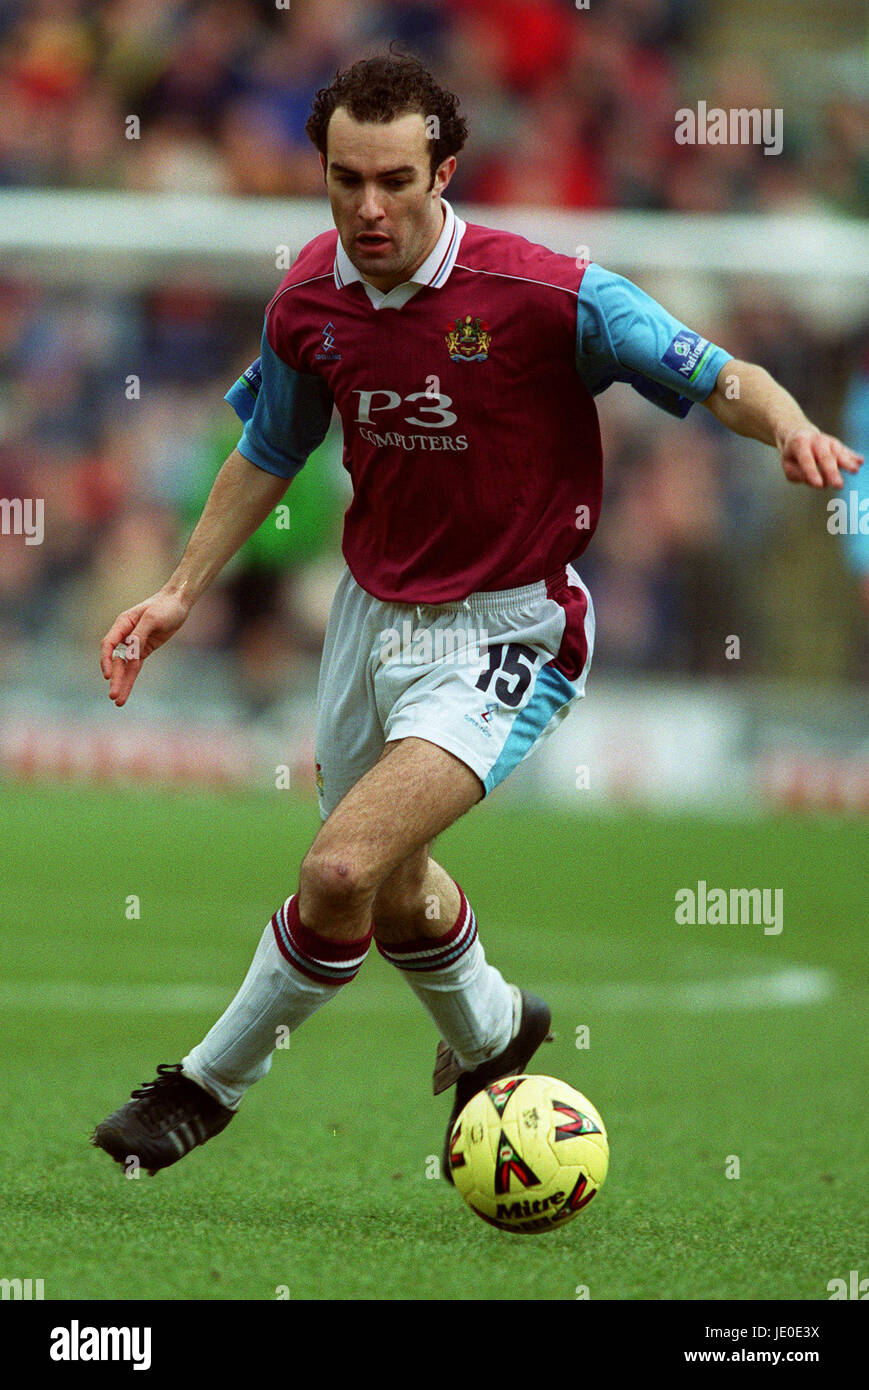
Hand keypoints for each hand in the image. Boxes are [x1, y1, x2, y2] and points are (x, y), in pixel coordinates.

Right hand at [100, 589, 190, 706]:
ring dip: (122, 683)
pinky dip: (131, 678)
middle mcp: (125, 635)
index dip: (106, 660)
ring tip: (117, 701)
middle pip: (116, 660)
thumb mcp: (152, 618)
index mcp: (122, 624)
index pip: (109, 644)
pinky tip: (126, 691)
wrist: (178, 602)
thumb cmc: (164, 606)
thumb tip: (130, 654)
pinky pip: (135, 666)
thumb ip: (139, 635)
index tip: (107, 674)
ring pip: (125, 667)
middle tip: (113, 696)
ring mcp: (135, 644)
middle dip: (115, 678)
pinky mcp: (144, 650)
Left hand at [779, 427, 862, 488]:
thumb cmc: (793, 455)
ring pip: (838, 452)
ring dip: (847, 461)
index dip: (812, 472)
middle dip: (832, 471)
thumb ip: (798, 475)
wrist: (800, 433)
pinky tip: (860, 461)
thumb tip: (820, 483)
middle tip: (838, 485)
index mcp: (799, 443)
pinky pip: (846, 451)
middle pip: (825, 457)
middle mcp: (816, 440)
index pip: (806, 459)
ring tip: (854, 470)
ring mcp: (828, 441)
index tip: (818, 485)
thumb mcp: (787, 465)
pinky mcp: (837, 445)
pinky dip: (853, 456)